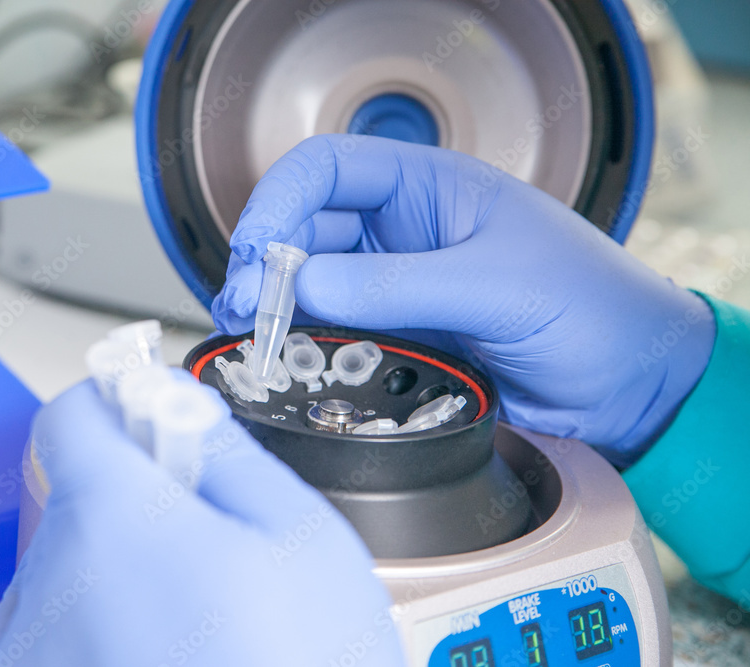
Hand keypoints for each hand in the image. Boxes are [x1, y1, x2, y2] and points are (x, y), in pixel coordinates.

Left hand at [0, 378, 404, 666]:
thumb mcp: (302, 538)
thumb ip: (227, 450)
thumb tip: (177, 404)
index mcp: (109, 519)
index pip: (72, 413)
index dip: (119, 400)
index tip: (155, 416)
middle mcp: (44, 585)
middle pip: (78, 499)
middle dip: (142, 502)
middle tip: (219, 548)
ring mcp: (27, 654)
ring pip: (72, 571)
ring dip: (126, 574)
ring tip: (205, 629)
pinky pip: (60, 636)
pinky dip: (108, 633)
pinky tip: (176, 663)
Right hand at [213, 135, 715, 465]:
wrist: (630, 384)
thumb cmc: (592, 309)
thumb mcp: (496, 285)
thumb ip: (398, 285)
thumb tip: (305, 285)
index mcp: (429, 188)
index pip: (328, 169)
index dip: (278, 199)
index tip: (254, 250)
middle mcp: (403, 233)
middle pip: (305, 229)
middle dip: (264, 263)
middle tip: (245, 307)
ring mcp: (397, 288)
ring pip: (311, 285)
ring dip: (275, 308)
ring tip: (254, 337)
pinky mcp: (398, 339)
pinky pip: (333, 333)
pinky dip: (303, 344)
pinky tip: (288, 359)